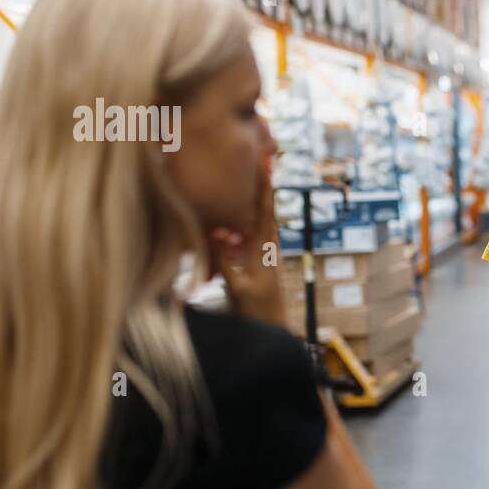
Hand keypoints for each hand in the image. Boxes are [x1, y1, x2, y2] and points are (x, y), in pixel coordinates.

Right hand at [209, 168, 287, 328]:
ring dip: (261, 198)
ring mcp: (267, 254)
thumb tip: (216, 230)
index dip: (264, 187)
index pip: (263, 212)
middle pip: (267, 210)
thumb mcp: (236, 286)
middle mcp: (268, 248)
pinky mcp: (263, 261)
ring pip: (264, 220)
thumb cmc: (254, 311)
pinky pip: (258, 232)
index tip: (264, 165)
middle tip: (263, 160)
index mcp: (262, 250)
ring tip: (257, 177)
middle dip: (264, 185)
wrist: (272, 328)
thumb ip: (225, 259)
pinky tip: (250, 212)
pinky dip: (255, 216)